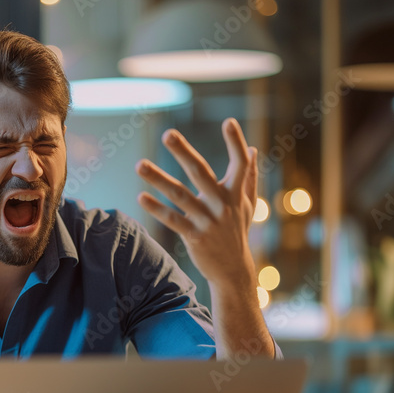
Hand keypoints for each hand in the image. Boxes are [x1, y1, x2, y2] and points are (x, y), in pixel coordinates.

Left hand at [136, 118, 257, 291]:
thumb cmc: (238, 232)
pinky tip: (141, 198)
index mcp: (235, 194)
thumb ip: (250, 176)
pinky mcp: (195, 237)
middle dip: (184, 152)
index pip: (240, 164)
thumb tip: (254, 148)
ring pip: (180, 195)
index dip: (236, 143)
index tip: (228, 122)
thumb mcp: (248, 204)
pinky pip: (173, 220)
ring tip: (139, 165)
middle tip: (168, 134)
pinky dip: (157, 209)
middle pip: (201, 173)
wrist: (233, 270)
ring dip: (159, 179)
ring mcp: (208, 221)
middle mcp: (222, 205)